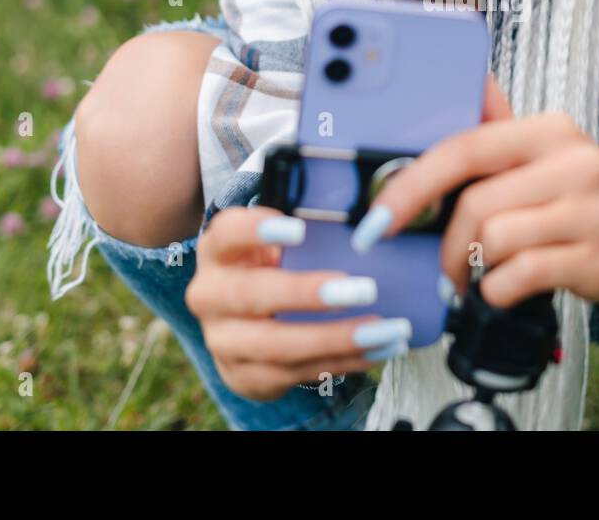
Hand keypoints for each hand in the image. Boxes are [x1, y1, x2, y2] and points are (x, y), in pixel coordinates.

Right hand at [186, 206, 413, 400]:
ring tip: (387, 329)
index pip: (227, 234)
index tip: (300, 229)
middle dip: (309, 294)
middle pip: (253, 295)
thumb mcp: (277, 242)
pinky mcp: (244, 376)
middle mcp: (210, 296)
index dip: (257, 230)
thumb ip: (307, 230)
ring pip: (278, 345)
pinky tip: (380, 349)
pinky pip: (297, 373)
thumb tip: (370, 223)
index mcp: (218, 251)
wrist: (239, 323)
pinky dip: (345, 362)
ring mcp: (222, 341)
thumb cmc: (271, 267)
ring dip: (339, 339)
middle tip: (363, 290)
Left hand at [348, 75, 598, 308]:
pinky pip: (518, 276)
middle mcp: (573, 164)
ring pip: (495, 241)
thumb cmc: (585, 198)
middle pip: (476, 204)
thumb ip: (491, 139)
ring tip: (483, 275)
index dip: (412, 185)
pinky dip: (497, 290)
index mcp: (548, 132)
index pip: (465, 148)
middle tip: (447, 266)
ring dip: (474, 269)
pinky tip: (505, 286)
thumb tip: (437, 99)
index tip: (379, 218)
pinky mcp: (595, 259)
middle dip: (447, 245)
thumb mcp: (545, 156)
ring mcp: (588, 213)